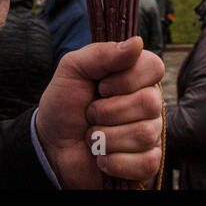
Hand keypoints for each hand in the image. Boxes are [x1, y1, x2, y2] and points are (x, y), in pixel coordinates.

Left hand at [34, 36, 164, 188]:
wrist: (51, 147)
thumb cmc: (64, 106)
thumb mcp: (72, 70)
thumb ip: (102, 53)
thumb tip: (137, 42)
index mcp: (136, 77)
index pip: (154, 67)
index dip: (126, 79)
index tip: (102, 86)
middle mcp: (149, 103)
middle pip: (150, 103)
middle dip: (109, 112)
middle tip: (91, 114)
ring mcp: (151, 133)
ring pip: (144, 134)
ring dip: (107, 138)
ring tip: (93, 138)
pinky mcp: (147, 163)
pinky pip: (147, 163)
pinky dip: (116, 162)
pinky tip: (102, 159)